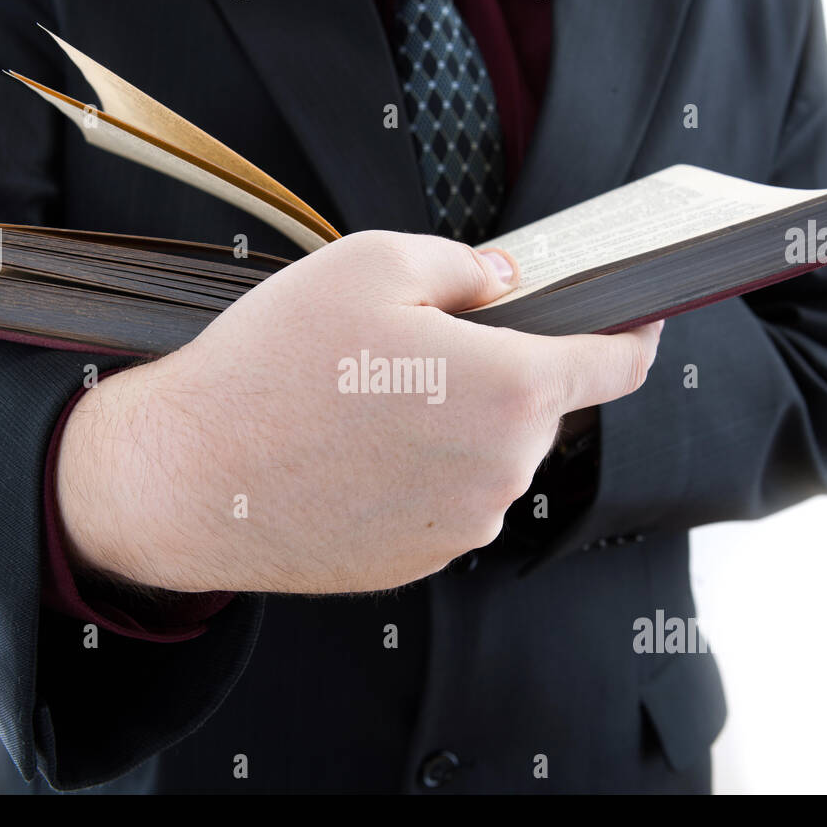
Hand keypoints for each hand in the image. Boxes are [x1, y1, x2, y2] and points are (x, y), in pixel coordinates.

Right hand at [55, 230, 662, 593]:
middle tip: (413, 347)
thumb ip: (465, 266)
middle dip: (497, 372)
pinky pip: (445, 501)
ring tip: (363, 403)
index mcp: (511, 390)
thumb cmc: (273, 371)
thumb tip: (504, 281)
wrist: (191, 479)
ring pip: (485, 455)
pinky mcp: (421, 560)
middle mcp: (503, 470)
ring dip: (451, 425)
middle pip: (535, 408)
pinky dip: (418, 472)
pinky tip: (352, 451)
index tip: (636, 322)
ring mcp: (464, 525)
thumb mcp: (370, 265)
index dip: (630, 334)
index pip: (613, 364)